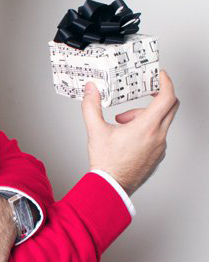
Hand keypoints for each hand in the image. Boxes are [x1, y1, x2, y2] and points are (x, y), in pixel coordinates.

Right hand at [82, 69, 178, 195]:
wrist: (111, 186)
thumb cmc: (106, 163)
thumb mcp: (95, 130)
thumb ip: (91, 106)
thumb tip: (91, 90)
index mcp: (146, 127)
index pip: (167, 98)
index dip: (166, 83)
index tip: (160, 75)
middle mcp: (158, 136)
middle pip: (170, 107)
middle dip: (157, 96)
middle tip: (148, 89)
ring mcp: (160, 147)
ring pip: (161, 122)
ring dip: (145, 115)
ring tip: (122, 122)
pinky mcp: (158, 155)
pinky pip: (158, 135)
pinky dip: (146, 128)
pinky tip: (128, 135)